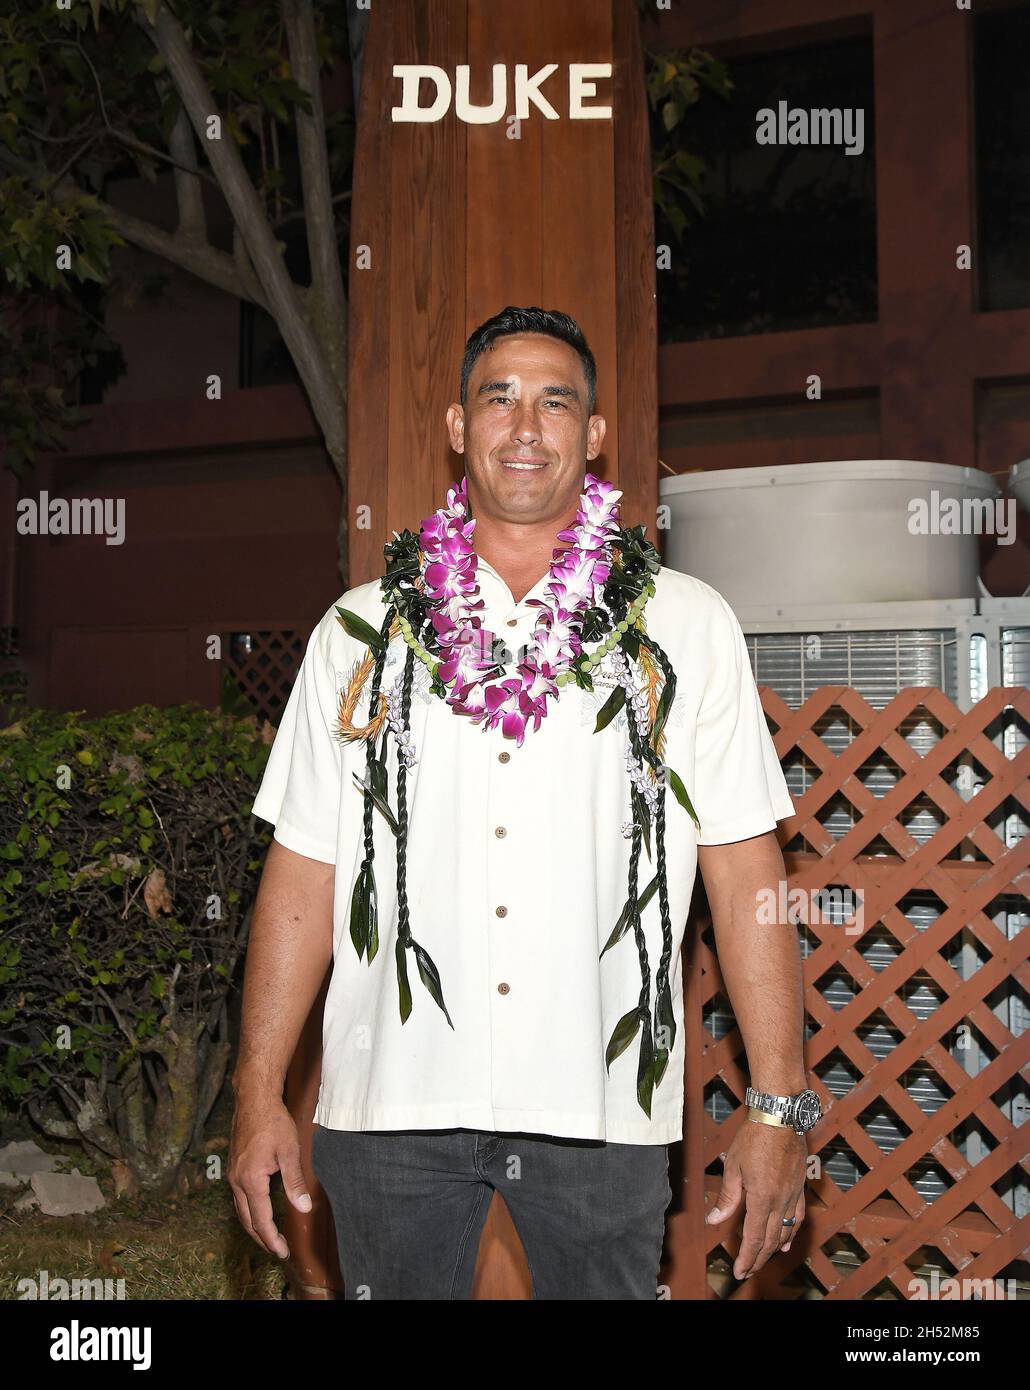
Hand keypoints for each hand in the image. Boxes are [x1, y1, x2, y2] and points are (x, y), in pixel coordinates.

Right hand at [228, 1090, 312, 1259]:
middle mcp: (237, 1181)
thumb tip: (303, 1207)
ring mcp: (232, 1174)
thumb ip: (294, 1182)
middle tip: (278, 1250)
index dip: (272, 1239)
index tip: (283, 1252)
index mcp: (251, 1180)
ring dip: (254, 1226)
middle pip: (247, 1220)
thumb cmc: (273, 1122)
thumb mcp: (289, 1151)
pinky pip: (239, 1197)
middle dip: (262, 1238)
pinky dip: (249, 1211)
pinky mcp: (233, 1167)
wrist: (253, 1100)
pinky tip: (258, 1211)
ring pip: (241, 1210)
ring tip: (269, 1237)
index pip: (260, 1220)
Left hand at [704, 1119, 806, 1279]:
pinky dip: (792, 1231)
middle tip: (748, 1271)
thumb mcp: (733, 1166)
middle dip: (758, 1258)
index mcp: (762, 1198)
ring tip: (763, 1259)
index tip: (740, 1272)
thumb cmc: (754, 1137)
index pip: (753, 1237)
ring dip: (773, 1248)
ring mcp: (793, 1194)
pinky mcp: (800, 1186)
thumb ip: (727, 1197)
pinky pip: (798, 1216)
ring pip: (786, 1231)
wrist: (780, 1116)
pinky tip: (787, 1239)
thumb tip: (714, 1220)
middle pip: (770, 1239)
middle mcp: (781, 1201)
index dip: (747, 1258)